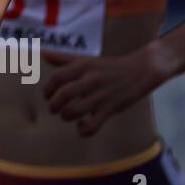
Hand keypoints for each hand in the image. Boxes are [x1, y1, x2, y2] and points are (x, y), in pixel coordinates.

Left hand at [42, 48, 163, 136]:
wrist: (141, 71)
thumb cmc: (109, 67)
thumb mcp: (86, 60)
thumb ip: (64, 59)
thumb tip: (43, 54)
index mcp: (83, 66)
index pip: (57, 77)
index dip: (47, 88)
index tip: (47, 95)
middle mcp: (91, 79)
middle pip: (63, 94)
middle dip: (53, 105)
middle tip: (54, 109)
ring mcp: (102, 94)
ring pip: (75, 111)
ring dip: (66, 116)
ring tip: (67, 115)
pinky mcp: (111, 108)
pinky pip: (93, 125)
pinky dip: (83, 130)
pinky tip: (82, 125)